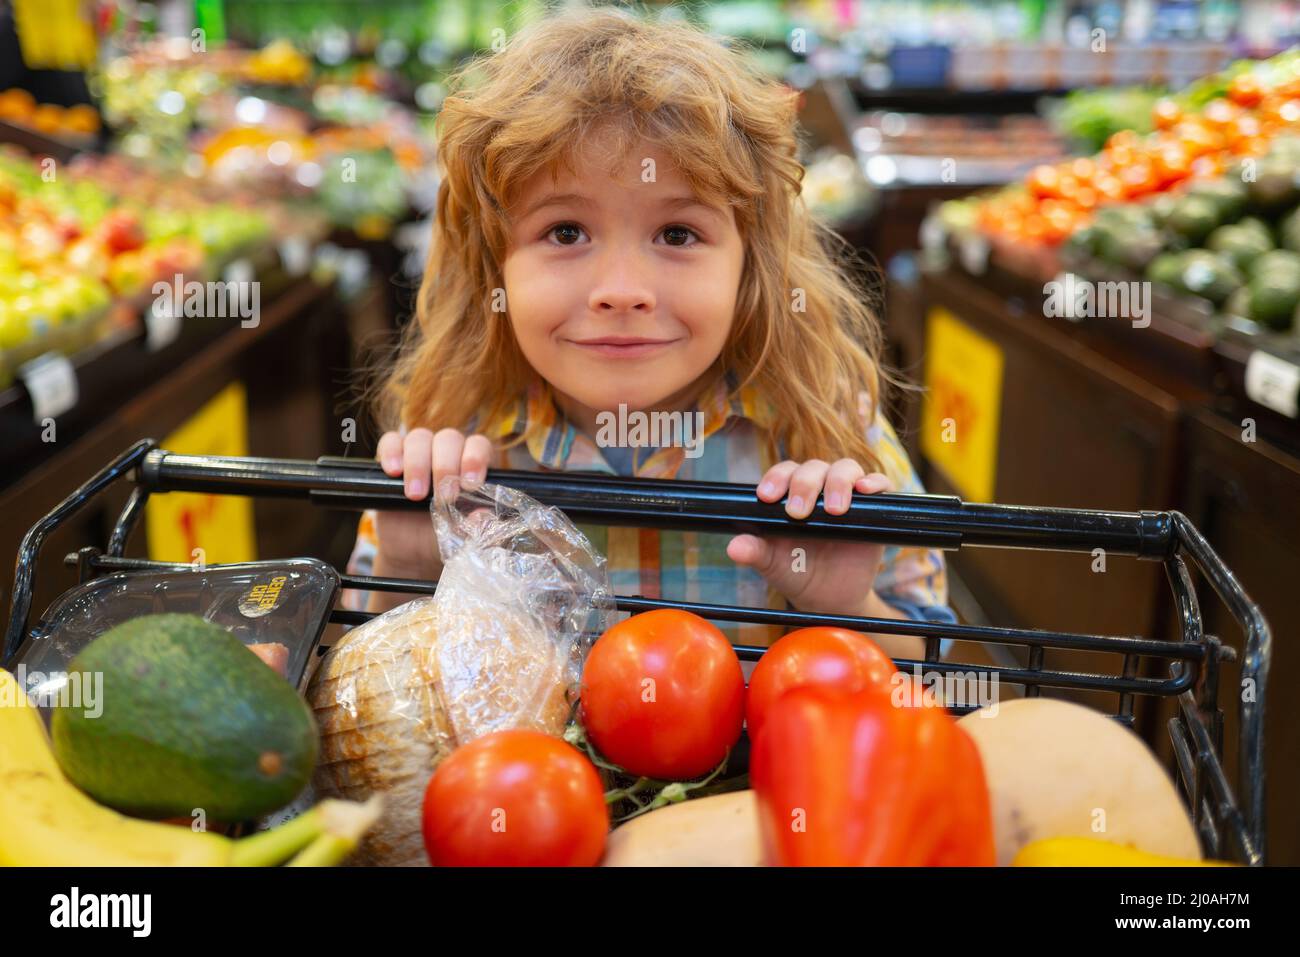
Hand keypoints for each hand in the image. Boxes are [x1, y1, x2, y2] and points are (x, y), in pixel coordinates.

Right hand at [371, 427, 493, 578]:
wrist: (414, 553)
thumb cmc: (447, 537)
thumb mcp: (464, 537)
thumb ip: (476, 527)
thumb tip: (482, 516)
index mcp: (472, 465)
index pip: (478, 445)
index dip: (475, 459)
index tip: (470, 484)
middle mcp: (448, 453)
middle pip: (448, 439)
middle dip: (445, 467)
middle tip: (443, 498)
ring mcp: (419, 453)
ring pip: (419, 438)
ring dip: (417, 465)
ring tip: (415, 495)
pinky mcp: (393, 459)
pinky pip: (390, 442)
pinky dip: (391, 452)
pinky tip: (393, 472)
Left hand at [726, 459, 891, 618]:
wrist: (830, 599)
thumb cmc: (797, 573)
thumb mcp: (774, 565)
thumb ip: (755, 553)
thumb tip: (734, 547)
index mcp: (790, 495)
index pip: (784, 473)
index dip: (776, 478)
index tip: (767, 497)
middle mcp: (819, 489)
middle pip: (814, 468)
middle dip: (804, 484)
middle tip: (798, 512)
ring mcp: (847, 496)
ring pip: (845, 468)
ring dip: (839, 482)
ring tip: (835, 509)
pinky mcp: (874, 509)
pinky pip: (880, 484)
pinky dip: (875, 482)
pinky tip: (866, 490)